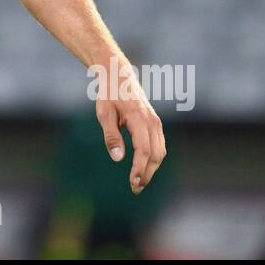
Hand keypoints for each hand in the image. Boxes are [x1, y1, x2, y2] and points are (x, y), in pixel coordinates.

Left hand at [94, 64, 166, 194]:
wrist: (119, 76)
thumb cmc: (109, 94)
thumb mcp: (104, 113)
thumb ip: (111, 135)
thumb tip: (118, 158)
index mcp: (139, 117)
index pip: (144, 150)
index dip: (140, 169)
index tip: (132, 183)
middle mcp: (152, 121)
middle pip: (156, 154)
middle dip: (147, 173)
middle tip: (135, 189)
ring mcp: (156, 122)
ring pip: (160, 152)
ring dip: (152, 169)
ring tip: (138, 182)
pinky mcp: (156, 124)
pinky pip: (159, 146)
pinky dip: (154, 160)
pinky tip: (143, 169)